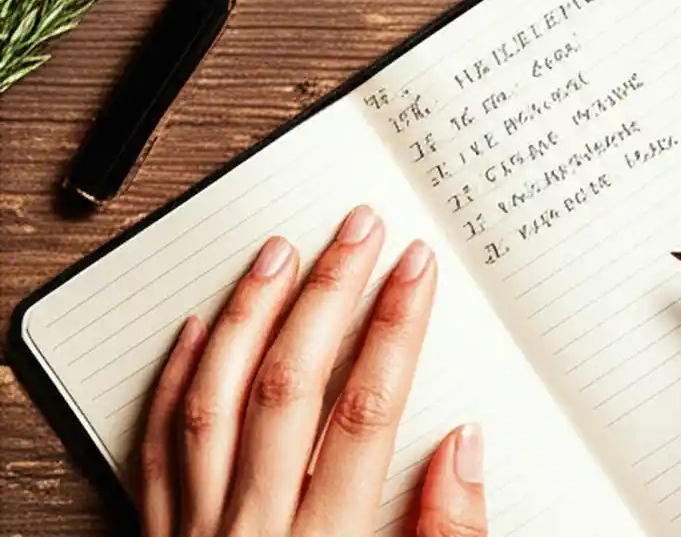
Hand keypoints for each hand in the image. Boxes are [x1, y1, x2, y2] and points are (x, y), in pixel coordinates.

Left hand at [136, 205, 487, 535]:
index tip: (415, 271)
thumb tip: (464, 448)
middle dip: (331, 295)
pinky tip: (199, 330)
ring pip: (214, 402)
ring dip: (250, 316)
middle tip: (359, 233)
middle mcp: (255, 529)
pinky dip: (177, 381)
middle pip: (290, 386)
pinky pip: (156, 448)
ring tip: (280, 254)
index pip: (367, 411)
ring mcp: (199, 531)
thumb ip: (447, 534)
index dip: (396, 329)